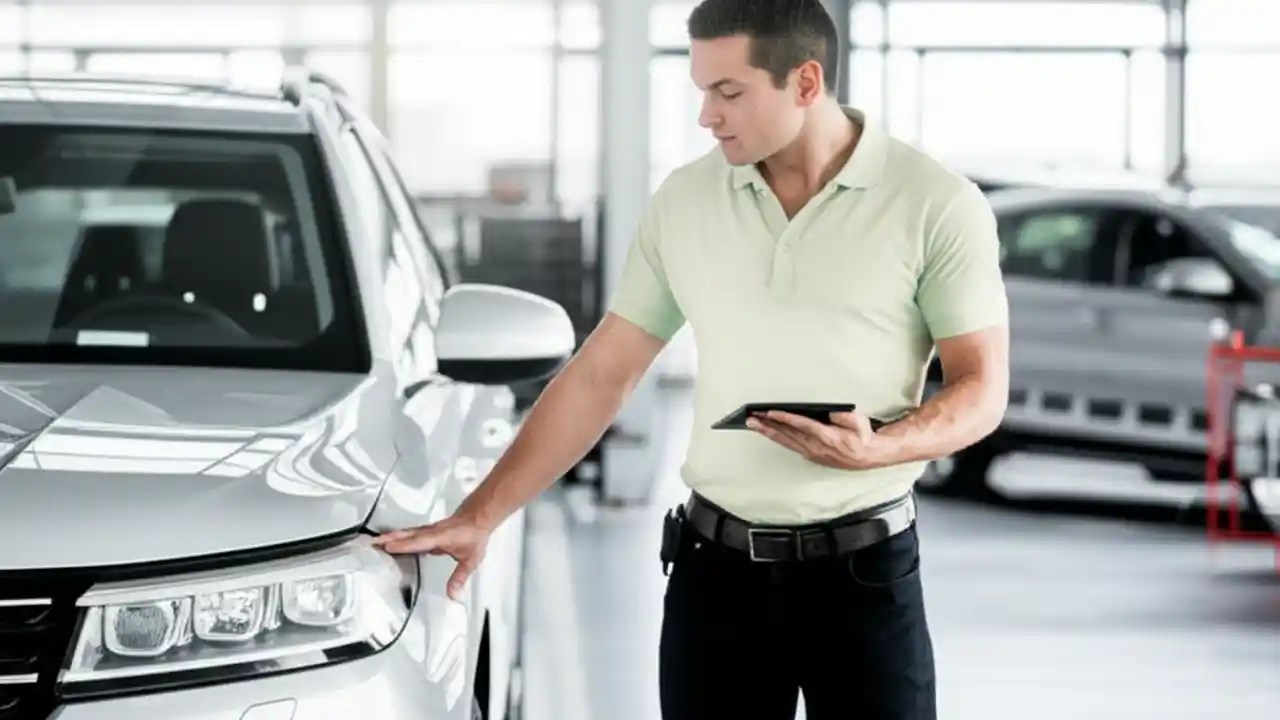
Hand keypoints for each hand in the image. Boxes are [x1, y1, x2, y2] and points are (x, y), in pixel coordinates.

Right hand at [371, 513, 490, 601]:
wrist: (477, 518)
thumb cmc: (473, 535)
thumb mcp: (470, 560)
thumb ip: (459, 578)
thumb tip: (452, 594)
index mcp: (440, 537)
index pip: (420, 541)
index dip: (404, 545)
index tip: (389, 547)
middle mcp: (431, 532)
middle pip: (407, 535)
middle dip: (389, 539)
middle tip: (371, 544)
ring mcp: (428, 531)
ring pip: (406, 533)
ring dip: (390, 537)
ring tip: (373, 543)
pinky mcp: (426, 531)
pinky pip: (409, 534)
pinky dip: (397, 538)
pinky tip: (389, 543)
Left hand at [746, 410, 886, 469]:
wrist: (869, 456)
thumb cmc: (863, 437)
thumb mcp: (858, 421)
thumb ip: (843, 416)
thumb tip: (828, 411)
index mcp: (828, 437)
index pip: (802, 425)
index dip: (785, 418)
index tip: (771, 412)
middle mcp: (817, 447)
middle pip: (788, 434)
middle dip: (768, 425)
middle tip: (752, 418)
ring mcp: (812, 453)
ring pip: (786, 441)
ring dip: (768, 432)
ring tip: (753, 424)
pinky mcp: (811, 455)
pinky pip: (790, 446)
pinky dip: (777, 439)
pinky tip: (767, 433)